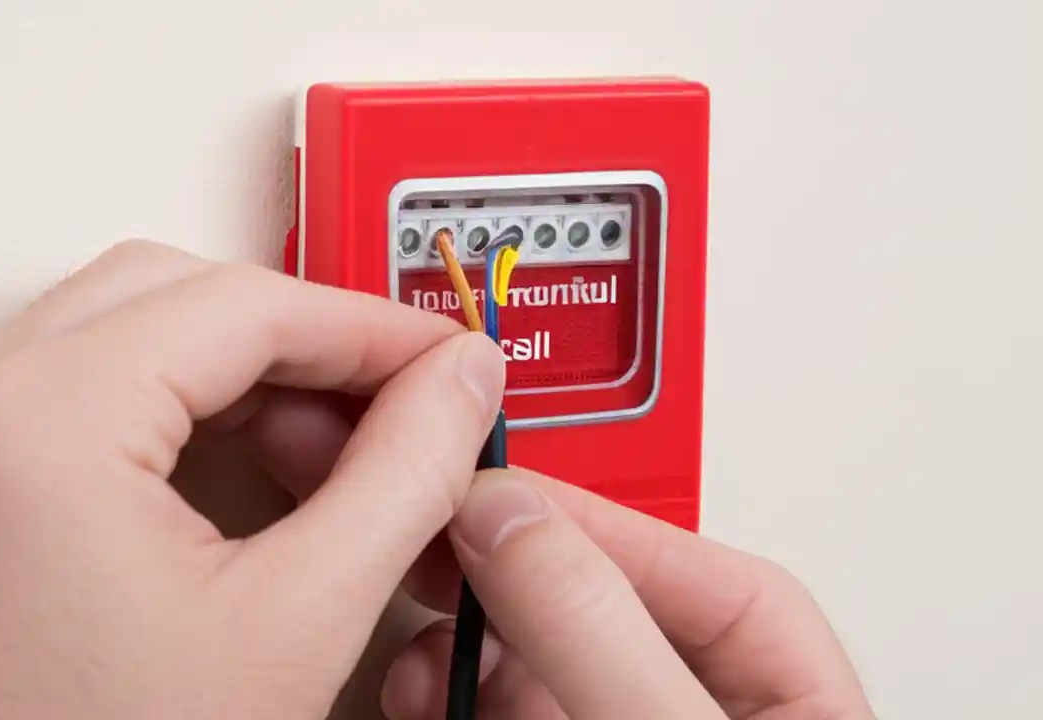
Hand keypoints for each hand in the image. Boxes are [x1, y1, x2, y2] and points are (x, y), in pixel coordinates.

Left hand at [0, 241, 506, 718]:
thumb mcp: (292, 629)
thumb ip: (400, 479)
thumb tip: (455, 389)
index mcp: (34, 425)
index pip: (241, 305)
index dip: (367, 329)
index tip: (439, 362)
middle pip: (166, 300)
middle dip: (295, 348)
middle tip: (387, 412)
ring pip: (102, 348)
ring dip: (224, 385)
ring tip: (317, 469)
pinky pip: (45, 415)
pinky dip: (148, 430)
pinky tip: (220, 495)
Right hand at [383, 470, 874, 718]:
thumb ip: (599, 628)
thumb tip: (512, 518)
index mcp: (791, 695)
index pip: (694, 565)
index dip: (587, 513)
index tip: (492, 490)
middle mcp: (704, 709)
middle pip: (597, 599)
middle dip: (503, 569)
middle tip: (431, 535)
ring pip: (537, 659)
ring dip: (463, 634)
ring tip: (417, 634)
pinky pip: (508, 708)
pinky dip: (454, 691)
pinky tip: (421, 688)